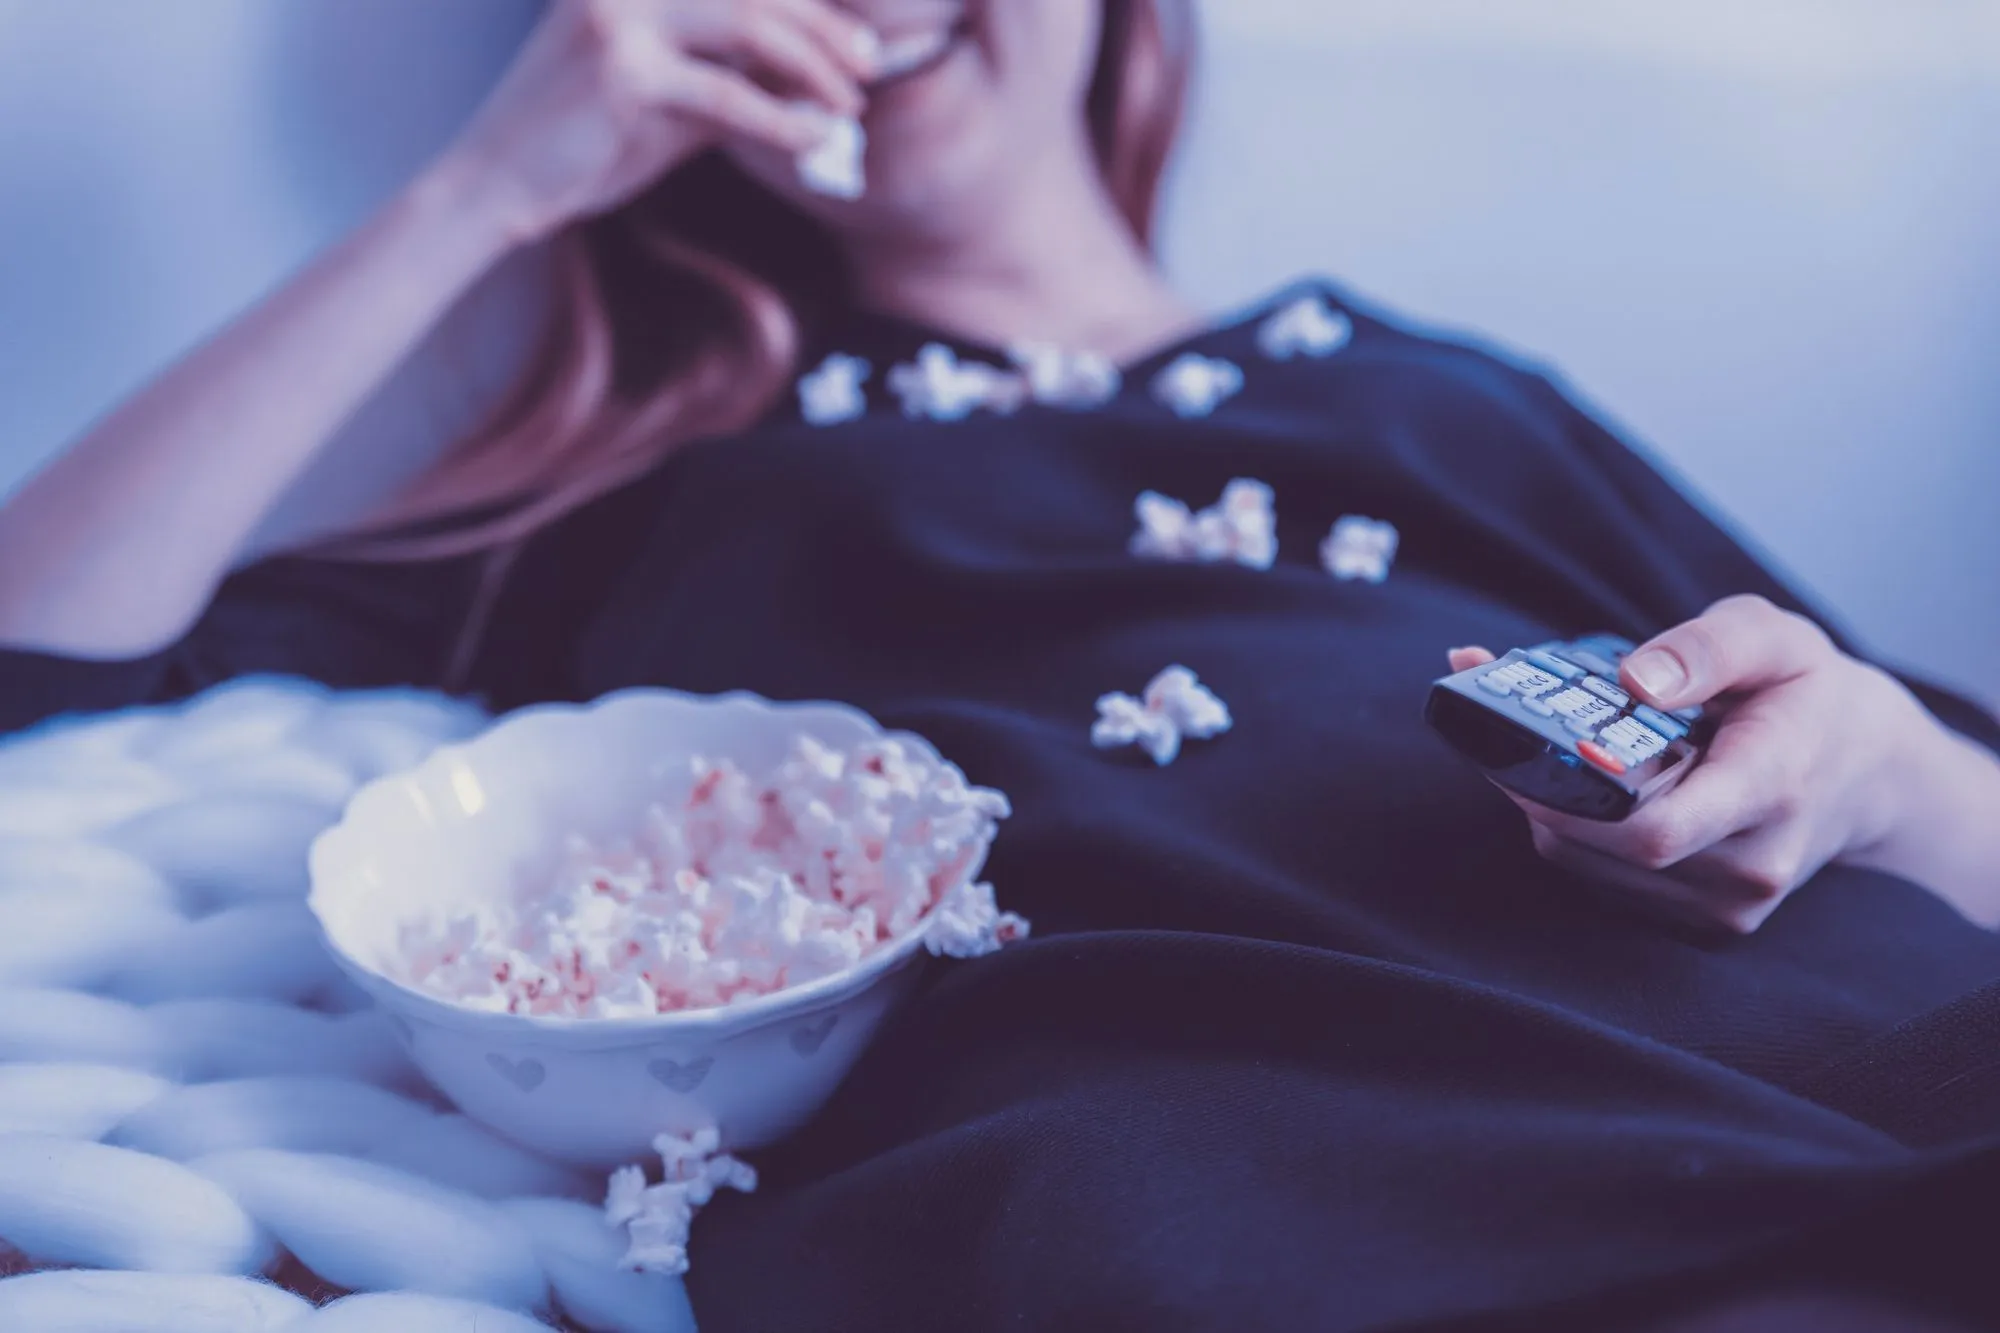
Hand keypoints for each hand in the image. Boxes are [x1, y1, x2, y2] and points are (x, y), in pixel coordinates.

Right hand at [433, 0, 879, 246]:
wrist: (498, 185)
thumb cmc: (583, 145)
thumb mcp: (668, 104)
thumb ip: (728, 81)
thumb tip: (808, 84)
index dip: (806, 4)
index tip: (856, 38)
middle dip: (823, 26)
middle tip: (870, 64)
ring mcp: (620, 17)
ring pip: (747, 25)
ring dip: (812, 66)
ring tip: (850, 102)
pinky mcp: (621, 70)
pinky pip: (726, 93)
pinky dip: (781, 118)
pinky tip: (815, 138)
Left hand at [1450, 595, 1974, 933]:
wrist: (1866, 771)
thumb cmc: (1806, 693)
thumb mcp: (1772, 637)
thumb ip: (1706, 647)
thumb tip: (1635, 679)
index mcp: (1772, 789)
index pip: (1658, 831)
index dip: (1573, 801)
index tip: (1525, 749)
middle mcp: (1752, 865)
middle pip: (1605, 848)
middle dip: (1539, 788)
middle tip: (1505, 726)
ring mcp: (1728, 905)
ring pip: (1588, 867)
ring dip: (1548, 809)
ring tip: (1548, 749)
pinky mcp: (1703, 922)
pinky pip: (1602, 881)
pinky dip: (1573, 833)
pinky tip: (1583, 788)